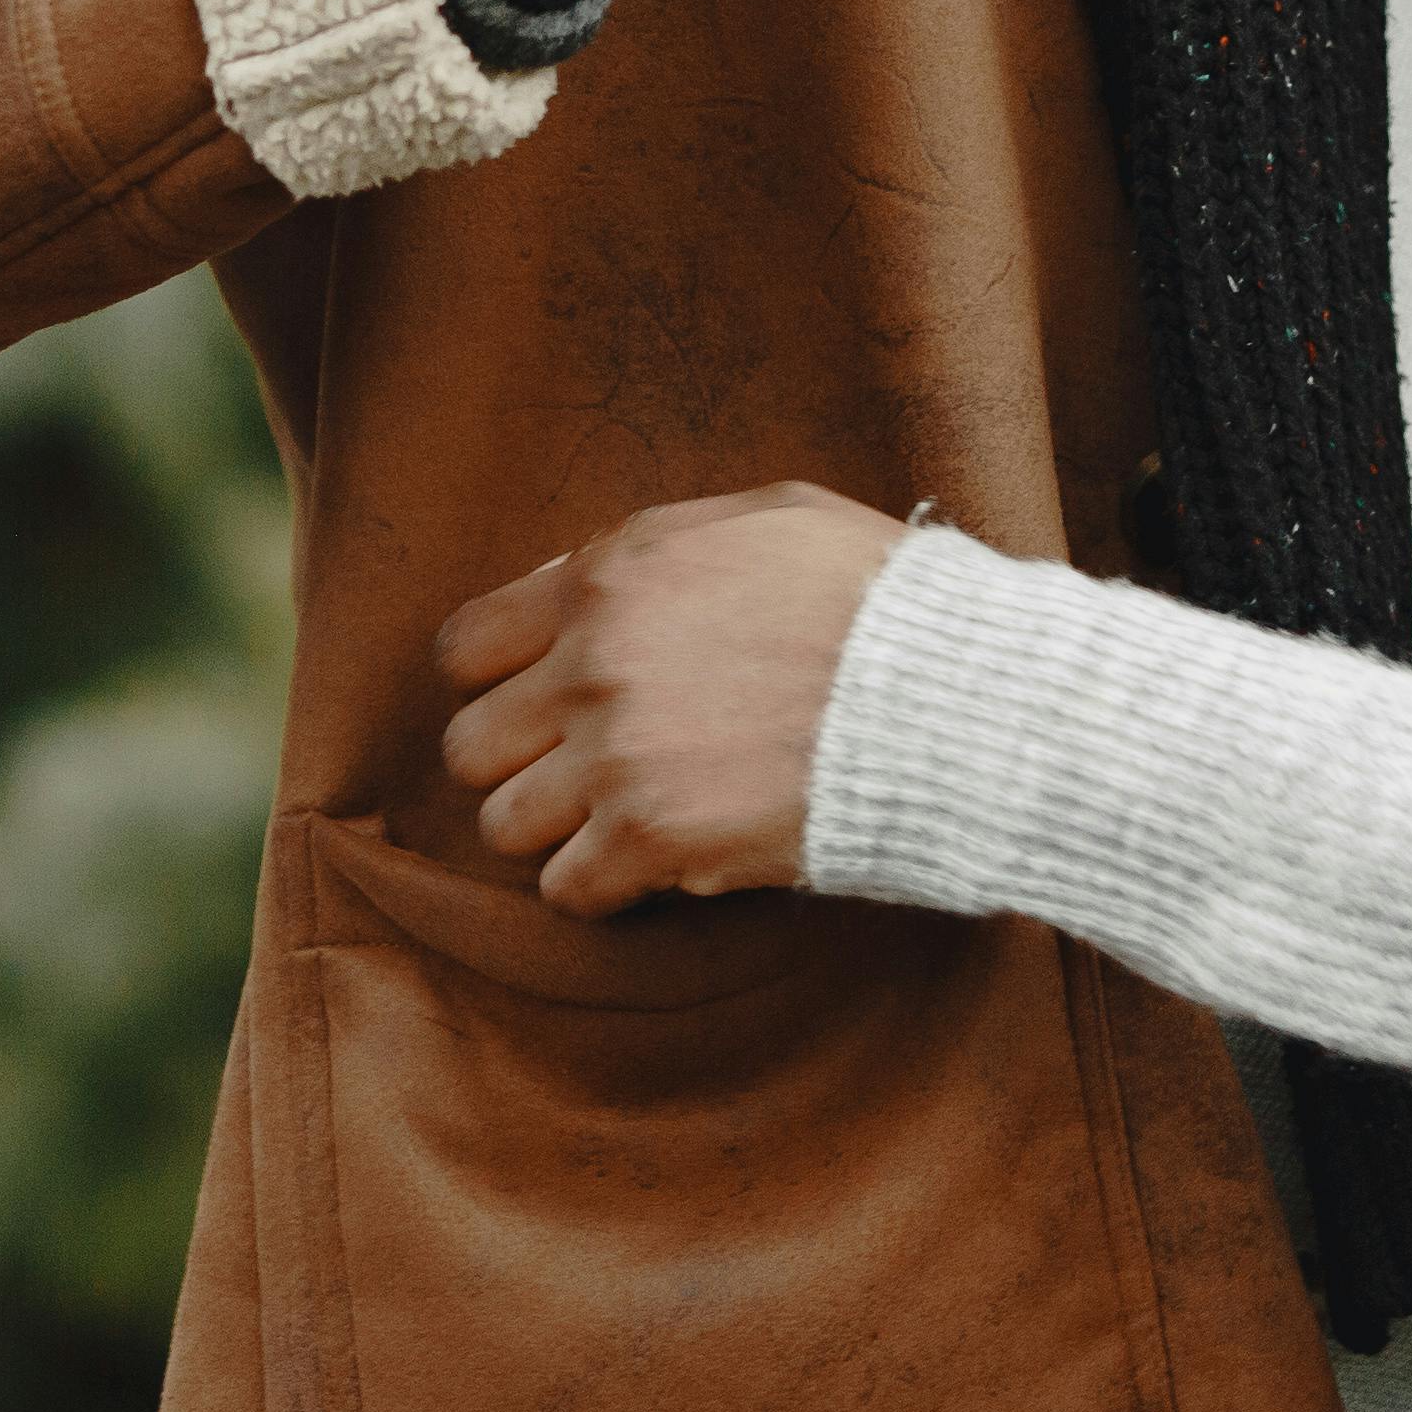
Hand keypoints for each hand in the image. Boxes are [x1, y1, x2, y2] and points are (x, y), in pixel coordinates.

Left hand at [432, 484, 909, 916]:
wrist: (946, 691)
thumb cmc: (872, 599)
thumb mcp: (761, 520)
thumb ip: (651, 547)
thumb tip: (578, 576)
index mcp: (607, 578)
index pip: (465, 647)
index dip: (497, 684)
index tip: (541, 706)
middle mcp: (590, 665)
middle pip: (472, 746)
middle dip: (522, 764)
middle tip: (585, 773)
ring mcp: (615, 755)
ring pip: (504, 826)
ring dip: (559, 833)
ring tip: (623, 823)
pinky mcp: (653, 838)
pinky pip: (566, 891)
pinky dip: (604, 890)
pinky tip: (657, 866)